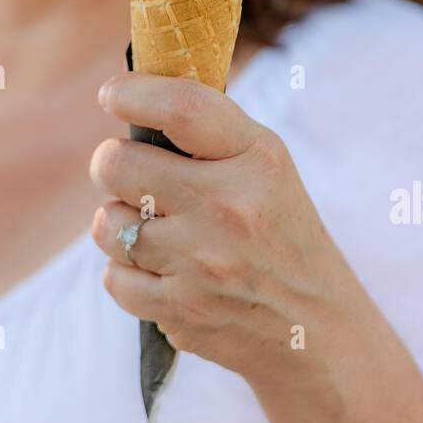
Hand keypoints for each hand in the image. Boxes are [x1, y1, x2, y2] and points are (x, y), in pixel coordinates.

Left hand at [89, 71, 358, 395]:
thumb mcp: (267, 169)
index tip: (111, 95)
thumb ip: (208, 134)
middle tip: (129, 173)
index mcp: (257, 160)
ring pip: (107, 223)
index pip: (181, 108)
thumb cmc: (278, 232)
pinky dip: (128, 273)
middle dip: (111, 165)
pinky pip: (113, 277)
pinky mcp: (181, 309)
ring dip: (119, 224)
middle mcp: (228, 207)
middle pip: (118, 165)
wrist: (315, 328)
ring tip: (153, 228)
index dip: (133, 94)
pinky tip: (162, 270)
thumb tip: (129, 98)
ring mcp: (202, 262)